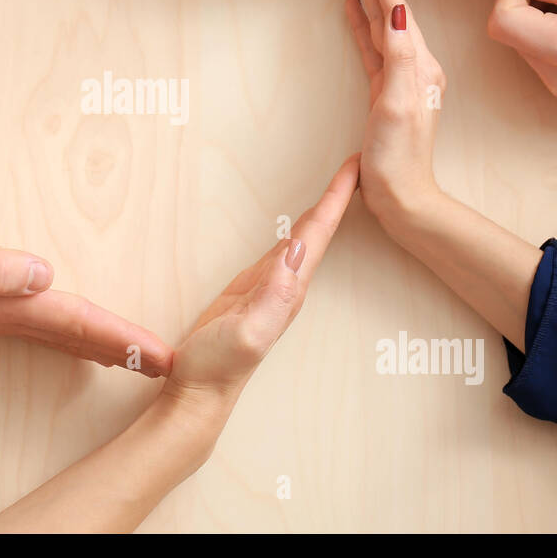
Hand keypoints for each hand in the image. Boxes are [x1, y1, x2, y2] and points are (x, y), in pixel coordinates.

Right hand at [0, 189, 172, 374]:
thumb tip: (41, 274)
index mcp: (3, 302)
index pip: (76, 321)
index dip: (121, 338)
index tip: (161, 355)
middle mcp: (4, 315)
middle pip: (78, 337)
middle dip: (126, 351)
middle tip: (170, 366)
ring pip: (65, 335)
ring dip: (106, 346)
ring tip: (141, 357)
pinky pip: (47, 326)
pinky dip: (77, 334)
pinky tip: (86, 336)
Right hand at [166, 158, 358, 400]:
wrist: (200, 393)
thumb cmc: (218, 366)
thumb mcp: (247, 331)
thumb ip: (273, 294)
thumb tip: (294, 249)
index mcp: (288, 289)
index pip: (316, 235)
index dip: (335, 199)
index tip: (354, 168)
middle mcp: (286, 285)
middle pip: (316, 231)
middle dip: (337, 196)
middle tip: (356, 164)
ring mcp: (270, 287)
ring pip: (301, 238)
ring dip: (322, 211)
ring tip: (341, 184)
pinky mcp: (251, 288)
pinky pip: (280, 250)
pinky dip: (295, 229)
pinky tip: (300, 224)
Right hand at [344, 0, 446, 222]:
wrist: (399, 193)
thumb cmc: (398, 154)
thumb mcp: (396, 102)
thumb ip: (398, 57)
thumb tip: (397, 15)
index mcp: (420, 66)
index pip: (400, 13)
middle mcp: (415, 68)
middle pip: (394, 16)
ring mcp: (401, 80)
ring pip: (383, 30)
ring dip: (372, 3)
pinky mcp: (386, 93)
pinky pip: (374, 50)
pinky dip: (364, 30)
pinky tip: (355, 18)